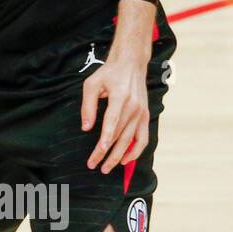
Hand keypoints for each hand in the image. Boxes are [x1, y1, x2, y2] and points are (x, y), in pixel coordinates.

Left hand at [81, 53, 149, 173]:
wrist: (131, 64)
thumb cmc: (109, 73)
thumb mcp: (91, 84)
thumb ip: (88, 106)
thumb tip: (86, 128)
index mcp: (121, 97)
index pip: (112, 122)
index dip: (106, 139)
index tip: (98, 152)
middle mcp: (134, 107)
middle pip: (120, 136)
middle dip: (107, 153)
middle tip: (94, 165)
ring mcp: (142, 113)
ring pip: (131, 140)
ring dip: (120, 157)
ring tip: (107, 167)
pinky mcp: (145, 116)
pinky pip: (143, 138)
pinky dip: (136, 151)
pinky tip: (126, 159)